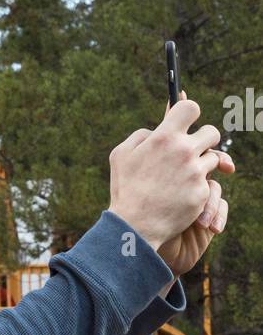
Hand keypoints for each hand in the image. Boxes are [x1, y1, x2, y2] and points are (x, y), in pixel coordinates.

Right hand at [108, 92, 233, 258]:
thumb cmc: (125, 188)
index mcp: (164, 138)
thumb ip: (141, 136)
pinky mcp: (202, 192)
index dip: (190, 112)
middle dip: (205, 139)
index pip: (191, 108)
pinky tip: (182, 195)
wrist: (135, 226)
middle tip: (194, 148)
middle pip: (212, 132)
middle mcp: (184, 151)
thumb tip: (156, 131)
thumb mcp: (120, 154)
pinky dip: (198, 187)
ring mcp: (196, 172)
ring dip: (202, 164)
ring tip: (184, 175)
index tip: (187, 120)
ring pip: (214, 159)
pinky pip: (209, 183)